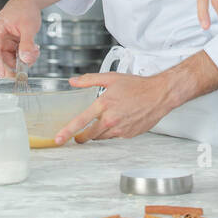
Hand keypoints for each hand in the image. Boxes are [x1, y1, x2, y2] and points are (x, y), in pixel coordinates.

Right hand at [0, 0, 41, 77]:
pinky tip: (33, 49)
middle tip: (30, 62)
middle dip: (17, 63)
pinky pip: (16, 56)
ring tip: (35, 50)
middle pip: (3, 60)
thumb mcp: (28, 27)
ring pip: (11, 60)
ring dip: (24, 59)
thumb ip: (27, 44)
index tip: (6, 77)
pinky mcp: (10, 44)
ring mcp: (3, 42)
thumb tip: (26, 59)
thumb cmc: (25, 8)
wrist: (29, 1)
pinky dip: (25, 55)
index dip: (0, 67)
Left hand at [54, 71, 174, 143]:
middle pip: (89, 135)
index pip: (80, 121)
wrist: (159, 94)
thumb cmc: (137, 86)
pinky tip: (118, 122)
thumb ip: (89, 80)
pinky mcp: (128, 134)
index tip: (58, 139)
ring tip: (103, 123)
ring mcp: (120, 129)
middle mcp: (110, 119)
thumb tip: (73, 81)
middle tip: (79, 136)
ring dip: (98, 133)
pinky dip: (112, 132)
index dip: (67, 132)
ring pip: (101, 137)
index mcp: (103, 104)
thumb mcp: (111, 78)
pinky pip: (114, 137)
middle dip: (82, 137)